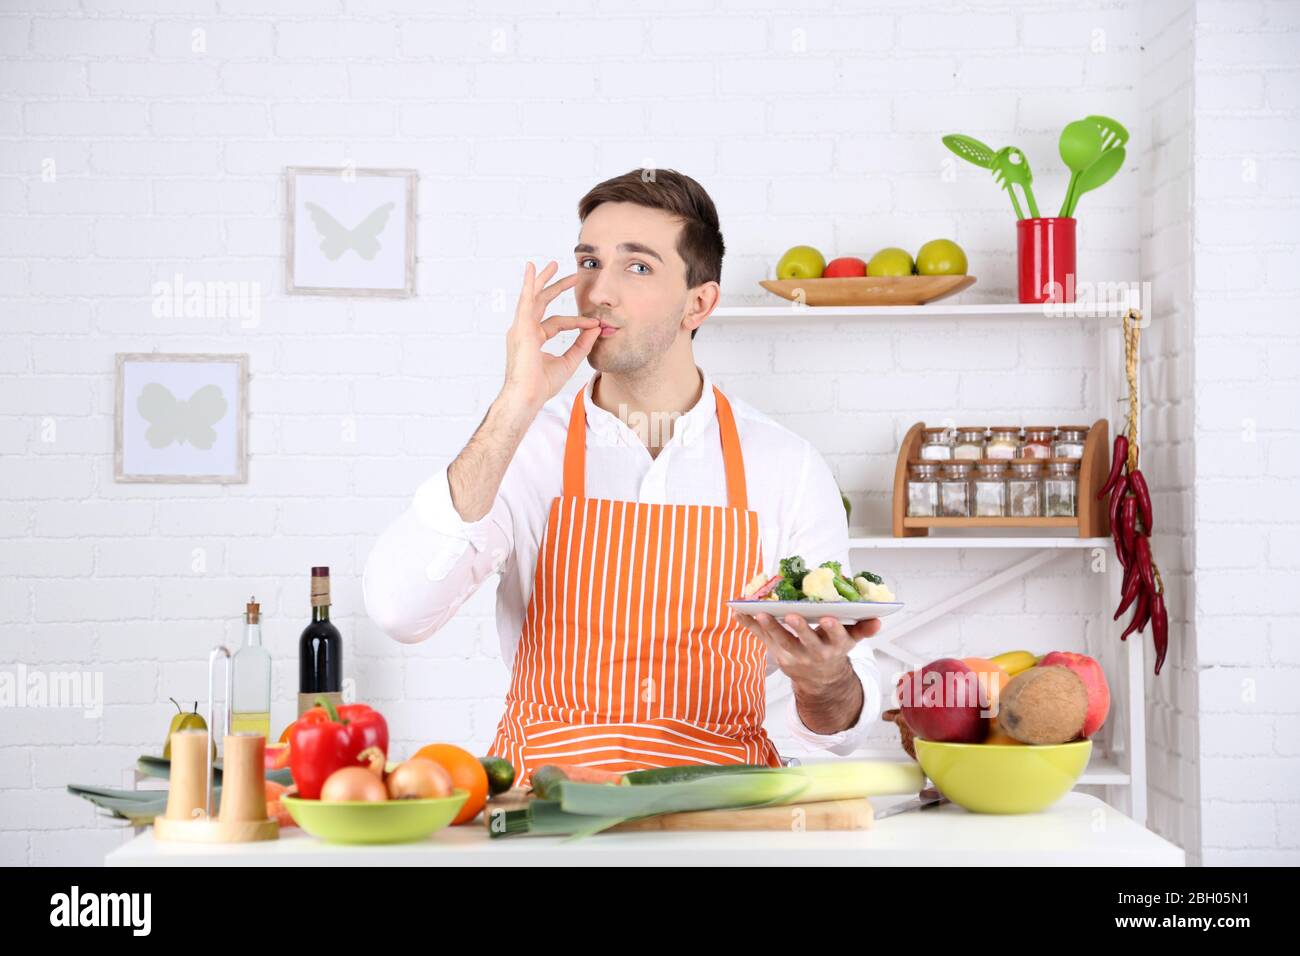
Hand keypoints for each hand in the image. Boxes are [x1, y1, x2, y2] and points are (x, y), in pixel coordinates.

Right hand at [500, 260, 600, 411]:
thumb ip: (581, 344)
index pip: (557, 323)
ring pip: (534, 297)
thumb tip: (596, 328)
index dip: (577, 322)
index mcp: (534, 338)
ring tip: (553, 264)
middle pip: (542, 303)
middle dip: (556, 288)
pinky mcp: (521, 328)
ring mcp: (521, 328)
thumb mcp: (568, 361)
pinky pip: (527, 301)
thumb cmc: (541, 386)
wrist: (527, 397)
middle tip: (571, 275)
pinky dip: (529, 284)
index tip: (594, 323)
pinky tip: (532, 270)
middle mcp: (525, 330)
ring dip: (543, 280)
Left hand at [735, 612, 881, 690]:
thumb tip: (878, 620)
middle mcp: (815, 654)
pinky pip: (762, 639)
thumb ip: (863, 629)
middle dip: (800, 629)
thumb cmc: (833, 650)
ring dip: (769, 627)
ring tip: (759, 612)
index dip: (833, 629)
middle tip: (792, 615)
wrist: (820, 680)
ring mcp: (794, 656)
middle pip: (806, 641)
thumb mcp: (851, 642)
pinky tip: (738, 612)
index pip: (837, 638)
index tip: (829, 618)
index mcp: (835, 647)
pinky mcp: (778, 655)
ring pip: (781, 642)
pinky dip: (750, 626)